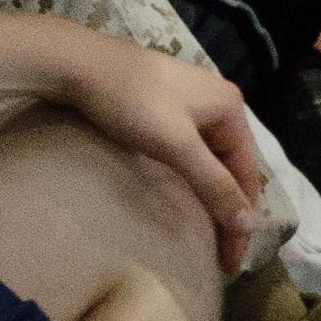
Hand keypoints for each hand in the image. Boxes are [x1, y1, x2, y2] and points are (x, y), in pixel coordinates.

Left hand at [46, 31, 262, 271]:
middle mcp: (216, 100)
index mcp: (230, 106)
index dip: (241, 218)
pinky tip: (184, 190)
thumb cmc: (129, 101)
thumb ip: (213, 184)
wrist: (72, 61)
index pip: (247, 173)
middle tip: (221, 250)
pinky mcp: (161, 103)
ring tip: (206, 227)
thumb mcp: (176, 145)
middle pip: (231, 165)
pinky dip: (190, 172)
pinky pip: (187, 147)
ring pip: (209, 157)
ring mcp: (188, 99)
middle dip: (228, 206)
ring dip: (209, 191)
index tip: (231, 260)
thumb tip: (248, 224)